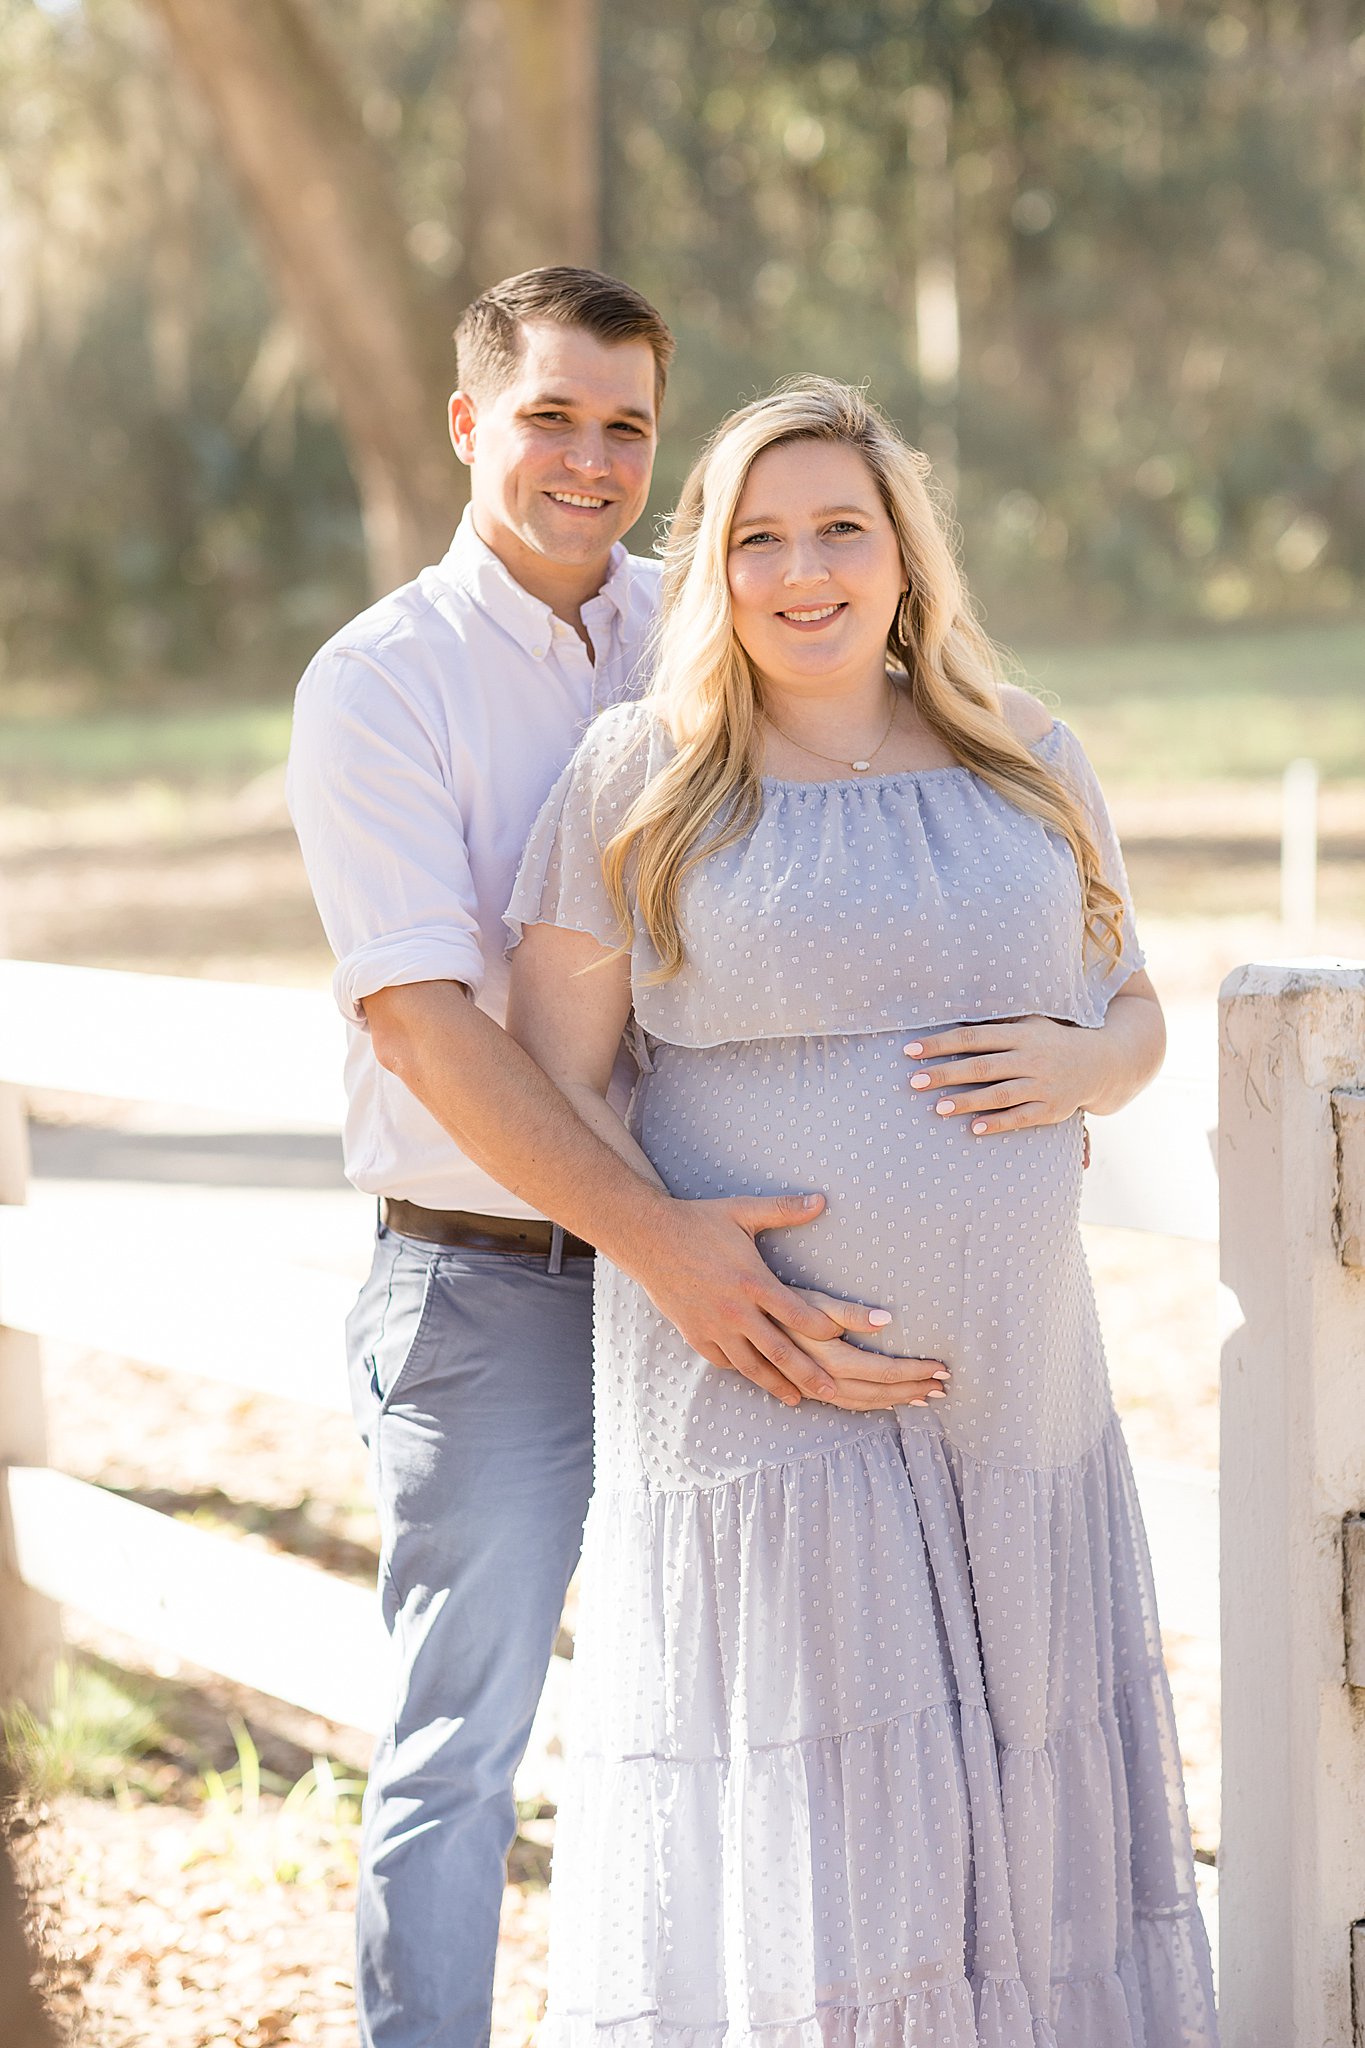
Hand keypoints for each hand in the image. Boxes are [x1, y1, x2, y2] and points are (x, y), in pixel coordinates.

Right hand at [630, 1192, 897, 1409]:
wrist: (647, 1237)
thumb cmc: (699, 1221)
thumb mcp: (743, 1211)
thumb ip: (785, 1209)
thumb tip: (822, 1199)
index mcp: (753, 1281)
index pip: (800, 1314)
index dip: (829, 1328)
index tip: (850, 1336)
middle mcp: (735, 1311)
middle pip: (781, 1351)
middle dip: (809, 1374)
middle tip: (833, 1393)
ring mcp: (713, 1326)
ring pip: (751, 1366)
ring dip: (777, 1385)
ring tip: (798, 1400)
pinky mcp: (695, 1334)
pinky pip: (723, 1361)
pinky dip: (742, 1371)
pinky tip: (757, 1377)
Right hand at [777, 1291, 948, 1410]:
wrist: (733, 1317)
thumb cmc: (778, 1302)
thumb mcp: (812, 1298)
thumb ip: (849, 1312)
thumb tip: (887, 1319)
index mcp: (830, 1356)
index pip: (885, 1370)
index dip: (915, 1371)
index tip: (941, 1368)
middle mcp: (821, 1378)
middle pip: (878, 1391)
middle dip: (914, 1389)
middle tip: (944, 1386)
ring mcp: (810, 1387)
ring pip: (861, 1402)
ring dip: (895, 1401)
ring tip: (923, 1397)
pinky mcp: (800, 1388)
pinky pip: (843, 1404)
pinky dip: (869, 1405)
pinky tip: (884, 1401)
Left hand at [903, 1015, 1100, 1135]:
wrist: (1101, 1064)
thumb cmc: (1051, 1042)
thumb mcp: (1029, 1023)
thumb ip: (996, 1023)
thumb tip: (952, 1012)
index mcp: (1020, 1035)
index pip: (972, 1037)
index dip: (941, 1043)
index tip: (911, 1050)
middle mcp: (1030, 1059)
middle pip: (981, 1066)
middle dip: (946, 1074)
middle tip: (915, 1081)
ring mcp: (1042, 1085)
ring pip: (999, 1094)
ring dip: (968, 1101)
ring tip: (939, 1108)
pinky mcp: (1052, 1109)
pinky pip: (1021, 1117)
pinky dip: (998, 1122)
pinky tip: (974, 1127)